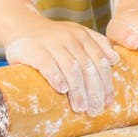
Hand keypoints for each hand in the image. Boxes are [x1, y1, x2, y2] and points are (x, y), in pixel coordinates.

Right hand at [4, 14, 118, 114]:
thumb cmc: (53, 37)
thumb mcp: (76, 34)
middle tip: (95, 110)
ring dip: (78, 90)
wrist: (22, 26)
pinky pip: (48, 64)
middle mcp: (70, 37)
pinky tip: (62, 90)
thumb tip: (114, 60)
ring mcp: (52, 43)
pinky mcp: (35, 49)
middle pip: (88, 67)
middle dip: (94, 91)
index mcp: (83, 35)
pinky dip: (57, 77)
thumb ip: (96, 44)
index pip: (100, 60)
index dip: (106, 82)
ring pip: (71, 67)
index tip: (108, 102)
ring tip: (81, 107)